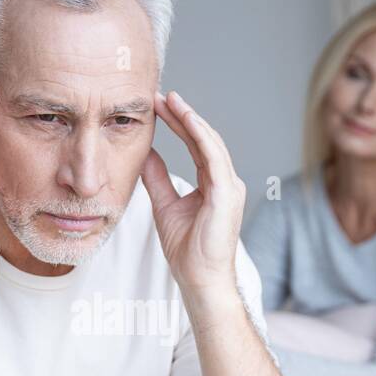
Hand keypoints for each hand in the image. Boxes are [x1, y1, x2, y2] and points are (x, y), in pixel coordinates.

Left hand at [142, 90, 245, 294]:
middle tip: (161, 95)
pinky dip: (200, 135)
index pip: (196, 146)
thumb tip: (145, 154)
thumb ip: (157, 178)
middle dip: (183, 115)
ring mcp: (230, 187)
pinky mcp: (227, 194)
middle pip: (204, 139)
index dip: (179, 124)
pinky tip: (186, 119)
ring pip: (210, 143)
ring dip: (190, 119)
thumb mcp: (164, 205)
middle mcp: (226, 182)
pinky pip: (214, 157)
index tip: (159, 107)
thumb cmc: (187, 250)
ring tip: (171, 100)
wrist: (199, 279)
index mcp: (213, 184)